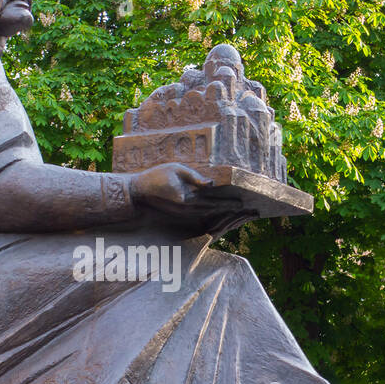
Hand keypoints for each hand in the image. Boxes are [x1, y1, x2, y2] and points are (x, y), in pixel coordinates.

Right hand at [128, 163, 251, 235]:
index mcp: (188, 197)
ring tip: (237, 212)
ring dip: (223, 213)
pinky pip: (201, 214)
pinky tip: (220, 211)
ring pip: (209, 214)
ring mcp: (184, 212)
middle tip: (246, 210)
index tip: (242, 203)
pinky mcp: (181, 212)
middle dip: (230, 210)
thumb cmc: (156, 176)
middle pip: (214, 210)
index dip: (228, 202)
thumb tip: (212, 184)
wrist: (138, 192)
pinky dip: (213, 214)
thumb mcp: (176, 169)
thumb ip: (194, 177)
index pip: (213, 200)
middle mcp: (188, 208)